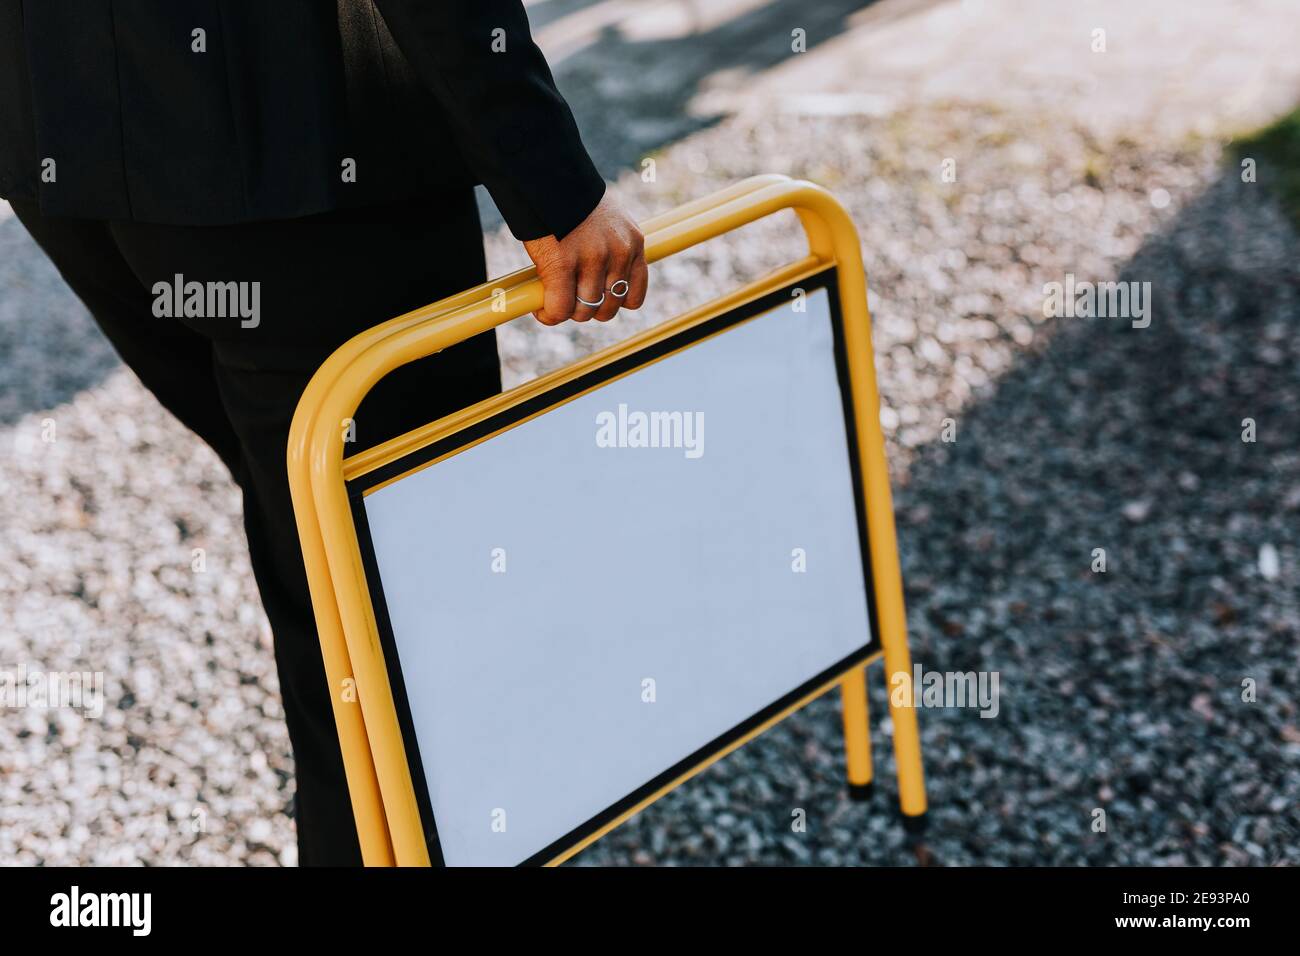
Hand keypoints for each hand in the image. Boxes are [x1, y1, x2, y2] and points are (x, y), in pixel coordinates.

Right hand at [522, 189, 647, 324]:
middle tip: (568, 296)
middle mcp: (618, 252)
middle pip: (607, 309)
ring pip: (583, 311)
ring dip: (565, 310)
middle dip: (586, 309)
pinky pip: (559, 308)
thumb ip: (609, 248)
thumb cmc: (570, 197)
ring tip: (551, 297)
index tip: (594, 297)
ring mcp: (592, 259)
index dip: (611, 303)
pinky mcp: (562, 264)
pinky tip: (541, 309)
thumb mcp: (606, 221)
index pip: (634, 297)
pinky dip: (549, 314)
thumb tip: (596, 284)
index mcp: (633, 242)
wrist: (547, 172)